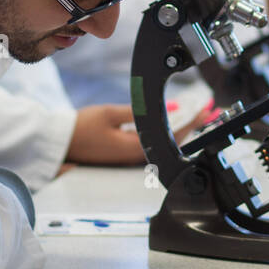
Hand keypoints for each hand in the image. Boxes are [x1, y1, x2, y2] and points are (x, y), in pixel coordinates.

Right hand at [63, 102, 211, 166]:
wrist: (59, 143)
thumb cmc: (80, 128)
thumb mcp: (110, 113)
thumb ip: (139, 111)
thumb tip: (168, 110)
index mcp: (134, 148)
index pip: (172, 136)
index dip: (192, 123)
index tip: (206, 112)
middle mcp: (136, 157)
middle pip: (172, 143)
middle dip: (191, 126)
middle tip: (209, 112)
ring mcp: (130, 158)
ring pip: (164, 145)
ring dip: (180, 130)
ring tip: (196, 116)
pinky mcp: (124, 155)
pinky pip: (152, 145)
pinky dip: (165, 133)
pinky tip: (171, 124)